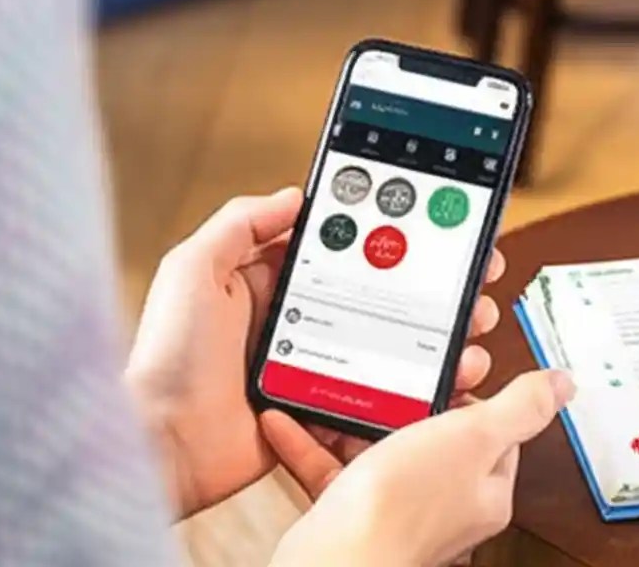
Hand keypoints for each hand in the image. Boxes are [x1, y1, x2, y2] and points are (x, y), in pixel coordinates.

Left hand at [124, 187, 506, 516]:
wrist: (164, 444)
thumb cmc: (167, 358)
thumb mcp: (193, 269)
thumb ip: (239, 223)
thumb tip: (294, 194)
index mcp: (271, 285)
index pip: (344, 252)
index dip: (393, 241)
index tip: (439, 231)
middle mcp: (300, 324)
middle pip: (382, 299)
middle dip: (434, 294)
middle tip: (474, 288)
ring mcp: (316, 371)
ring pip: (392, 350)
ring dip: (437, 345)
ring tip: (471, 339)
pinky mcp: (324, 414)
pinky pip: (379, 401)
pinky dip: (416, 396)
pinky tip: (448, 387)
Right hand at [264, 370, 575, 566]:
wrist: (334, 562)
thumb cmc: (402, 509)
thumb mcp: (473, 437)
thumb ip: (519, 407)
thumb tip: (562, 384)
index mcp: (484, 488)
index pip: (495, 430)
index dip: (475, 393)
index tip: (455, 364)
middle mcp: (444, 503)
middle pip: (434, 434)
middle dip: (406, 399)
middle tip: (392, 368)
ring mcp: (395, 510)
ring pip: (379, 450)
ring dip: (354, 415)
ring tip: (339, 384)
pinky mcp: (350, 515)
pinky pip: (332, 470)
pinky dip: (312, 441)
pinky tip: (291, 416)